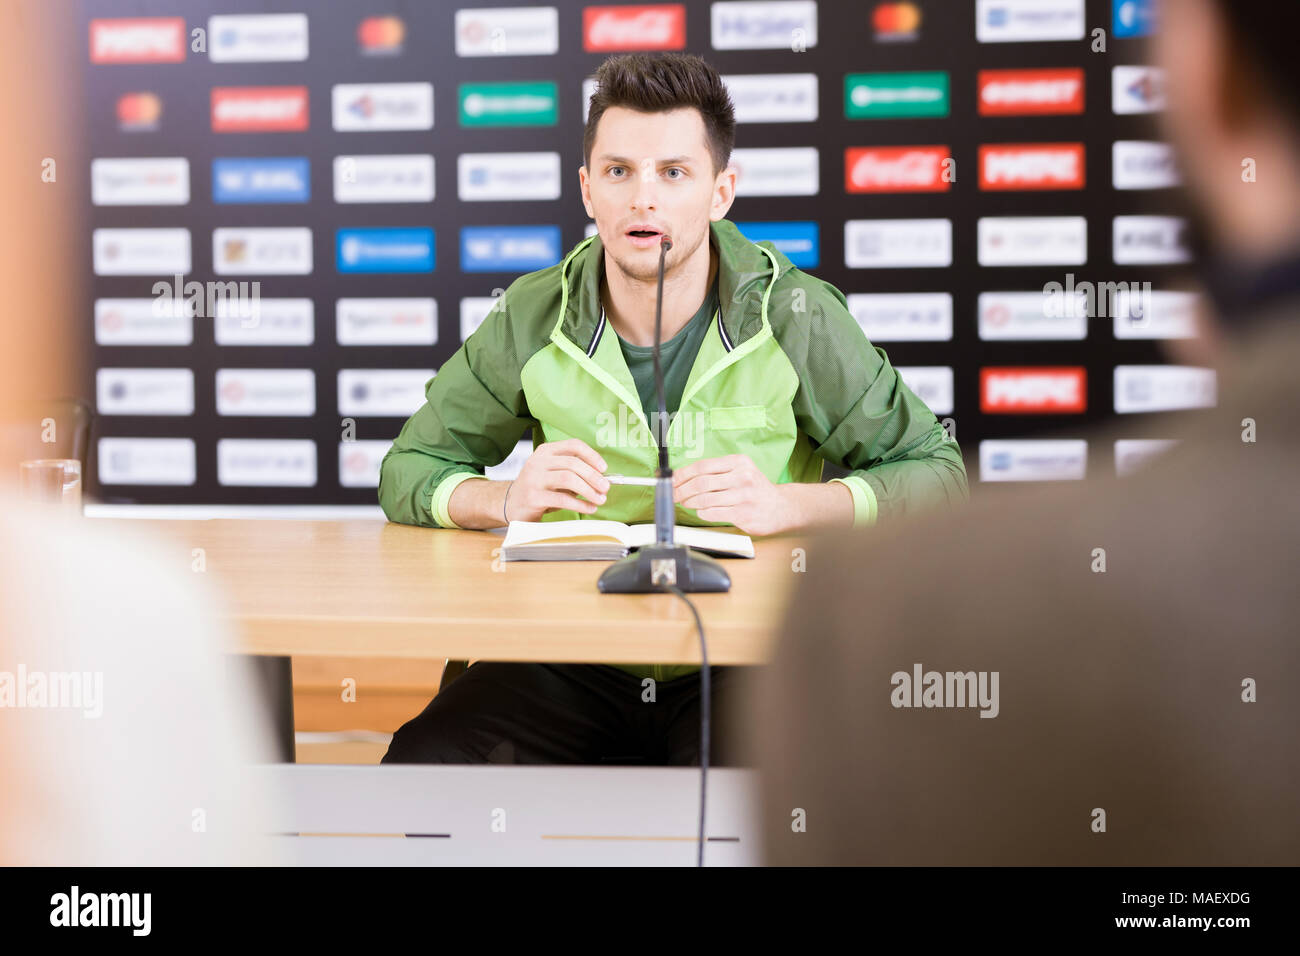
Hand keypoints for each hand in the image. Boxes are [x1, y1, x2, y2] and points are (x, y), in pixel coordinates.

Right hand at [506, 438, 610, 521]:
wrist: (511, 504)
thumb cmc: (538, 489)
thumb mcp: (554, 474)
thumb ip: (573, 472)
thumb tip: (601, 478)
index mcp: (546, 451)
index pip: (573, 445)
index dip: (592, 455)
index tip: (604, 468)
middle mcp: (538, 461)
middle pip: (573, 463)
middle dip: (593, 476)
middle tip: (605, 487)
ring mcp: (534, 478)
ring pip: (568, 479)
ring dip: (589, 490)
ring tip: (600, 499)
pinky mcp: (533, 497)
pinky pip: (563, 498)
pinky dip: (580, 504)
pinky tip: (590, 508)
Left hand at [672, 453, 795, 536]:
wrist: (781, 506)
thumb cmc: (755, 489)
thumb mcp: (740, 471)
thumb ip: (716, 472)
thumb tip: (683, 477)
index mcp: (739, 462)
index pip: (703, 466)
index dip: (683, 474)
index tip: (672, 480)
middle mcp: (742, 476)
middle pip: (701, 483)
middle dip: (682, 490)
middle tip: (674, 495)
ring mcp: (743, 496)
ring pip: (705, 499)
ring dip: (690, 502)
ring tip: (686, 503)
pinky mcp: (743, 513)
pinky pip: (713, 513)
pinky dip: (702, 513)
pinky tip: (702, 511)